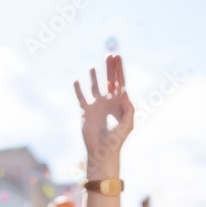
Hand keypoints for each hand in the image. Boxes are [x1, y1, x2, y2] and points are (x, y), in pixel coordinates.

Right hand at [75, 54, 133, 170]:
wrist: (102, 151)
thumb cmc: (117, 140)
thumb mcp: (127, 124)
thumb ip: (129, 108)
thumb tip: (124, 92)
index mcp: (119, 104)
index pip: (120, 83)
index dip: (119, 69)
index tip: (118, 56)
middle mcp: (108, 103)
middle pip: (109, 81)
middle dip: (109, 68)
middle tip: (109, 55)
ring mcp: (96, 106)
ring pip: (95, 88)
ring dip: (94, 78)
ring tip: (93, 68)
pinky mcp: (86, 111)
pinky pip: (81, 97)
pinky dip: (78, 89)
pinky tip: (76, 81)